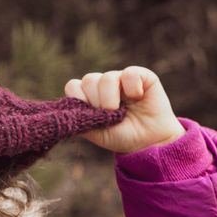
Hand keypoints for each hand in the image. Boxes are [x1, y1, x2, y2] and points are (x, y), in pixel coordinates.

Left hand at [65, 65, 185, 154]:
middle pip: (89, 80)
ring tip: (122, 112)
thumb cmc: (122, 136)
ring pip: (107, 78)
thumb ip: (80, 121)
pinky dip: (132, 88)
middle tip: (110, 115)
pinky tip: (138, 98)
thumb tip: (66, 111)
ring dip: (112, 99)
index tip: (90, 114)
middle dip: (97, 103)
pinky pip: (129, 74)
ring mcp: (121, 78)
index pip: (73, 86)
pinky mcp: (141, 75)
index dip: (79, 99)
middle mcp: (104, 85)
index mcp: (90, 96)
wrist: (149, 142)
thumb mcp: (97, 133)